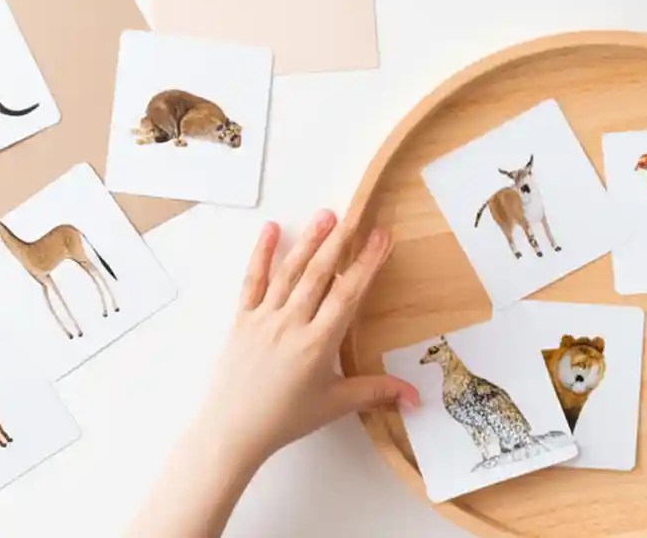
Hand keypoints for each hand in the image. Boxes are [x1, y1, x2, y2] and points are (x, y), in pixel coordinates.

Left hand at [204, 209, 419, 460]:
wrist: (231, 431)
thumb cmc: (284, 419)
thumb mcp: (334, 405)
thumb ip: (376, 393)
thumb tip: (416, 397)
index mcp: (318, 343)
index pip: (347, 294)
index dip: (366, 263)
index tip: (381, 237)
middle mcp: (291, 324)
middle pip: (319, 274)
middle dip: (340, 242)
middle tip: (356, 214)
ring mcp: (264, 318)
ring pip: (289, 272)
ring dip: (309, 241)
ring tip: (326, 215)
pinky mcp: (242, 319)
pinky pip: (252, 281)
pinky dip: (261, 254)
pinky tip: (271, 229)